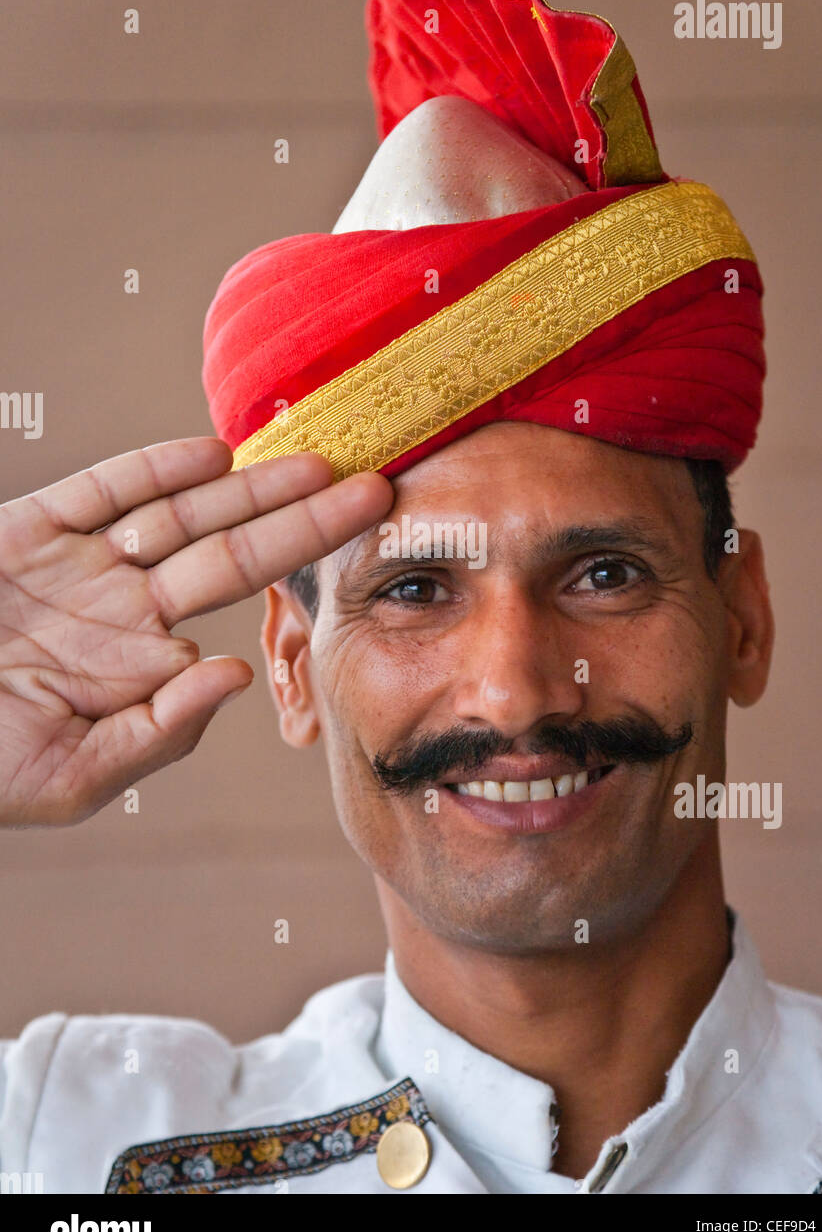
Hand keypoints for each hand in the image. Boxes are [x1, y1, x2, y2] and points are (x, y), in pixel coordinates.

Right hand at [0, 438, 392, 826]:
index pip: (239, 600)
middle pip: (230, 547)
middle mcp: (123, 602)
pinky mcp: (27, 531)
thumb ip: (157, 731)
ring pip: (179, 512)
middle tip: (377, 486)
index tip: (367, 546)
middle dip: (303, 515)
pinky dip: (152, 471)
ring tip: (315, 459)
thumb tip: (235, 675)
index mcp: (141, 658)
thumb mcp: (70, 777)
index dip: (300, 569)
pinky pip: (101, 493)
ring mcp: (78, 562)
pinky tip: (212, 454)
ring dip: (245, 486)